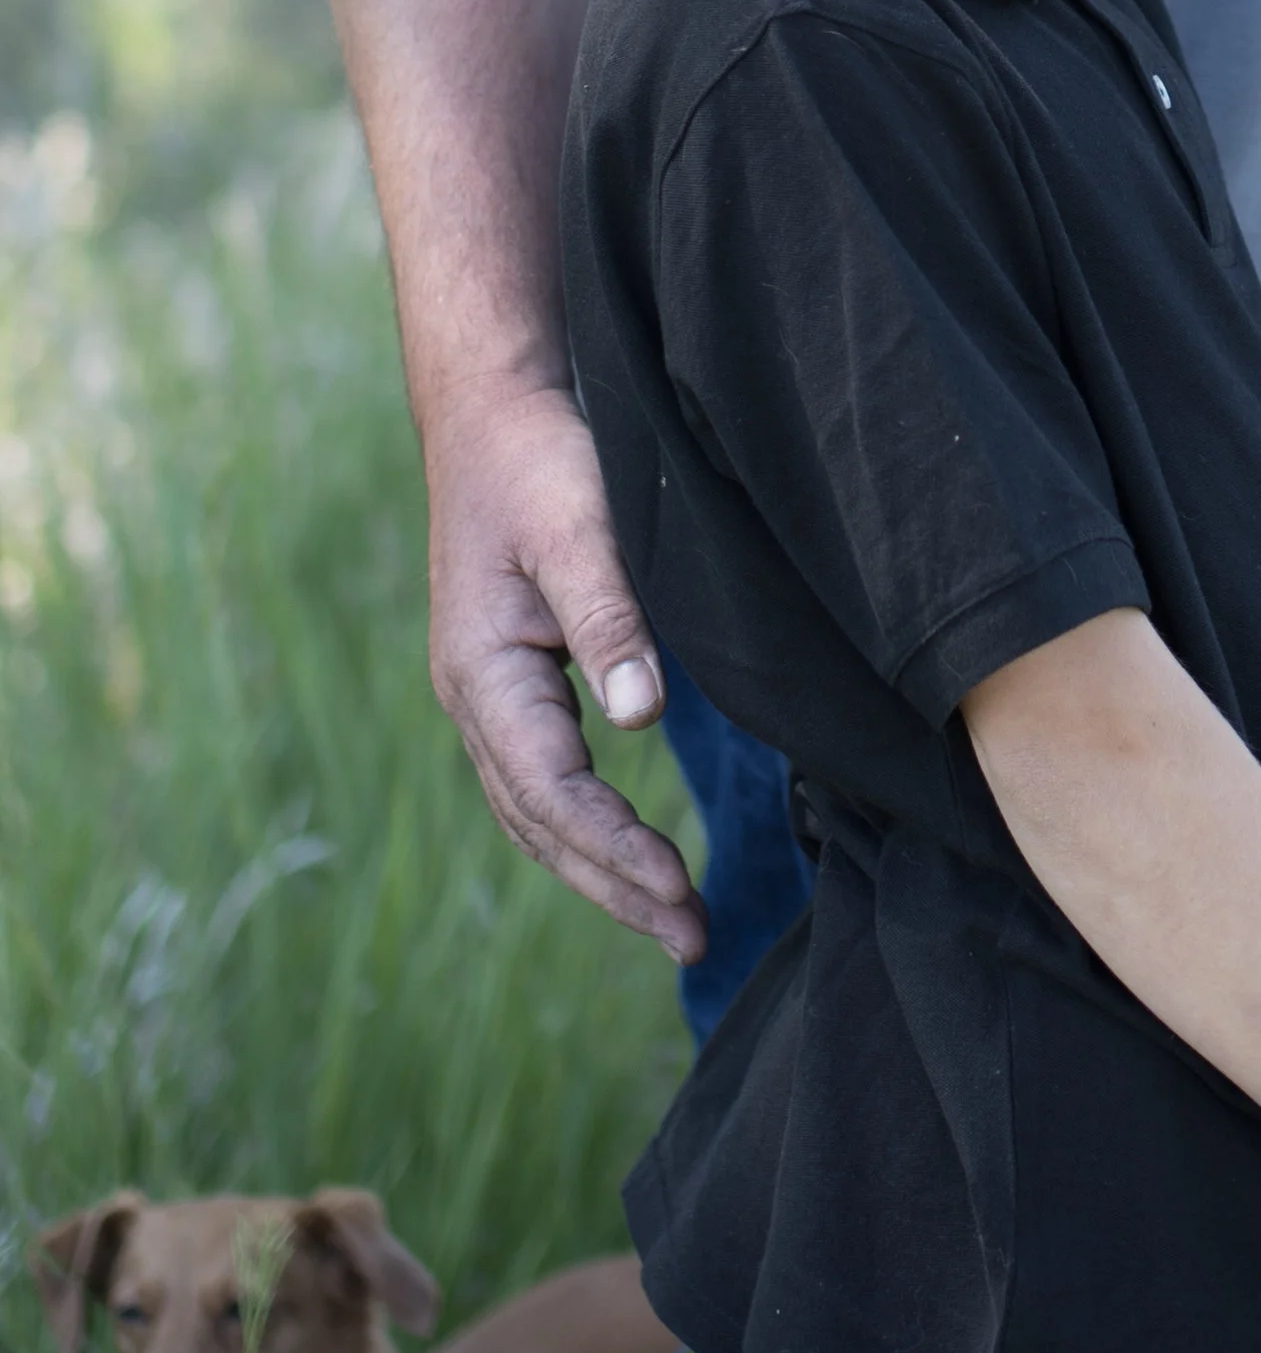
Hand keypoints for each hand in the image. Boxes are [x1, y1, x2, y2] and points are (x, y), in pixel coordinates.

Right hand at [423, 381, 706, 961]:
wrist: (491, 411)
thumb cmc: (538, 460)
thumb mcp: (581, 528)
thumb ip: (610, 621)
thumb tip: (640, 718)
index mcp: (483, 675)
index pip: (553, 793)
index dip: (617, 850)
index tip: (682, 893)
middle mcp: (475, 700)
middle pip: (542, 825)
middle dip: (615, 888)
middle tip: (694, 941)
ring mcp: (488, 697)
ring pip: (539, 813)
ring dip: (603, 871)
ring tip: (675, 920)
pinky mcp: (514, 684)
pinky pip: (545, 782)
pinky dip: (587, 830)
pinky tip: (632, 852)